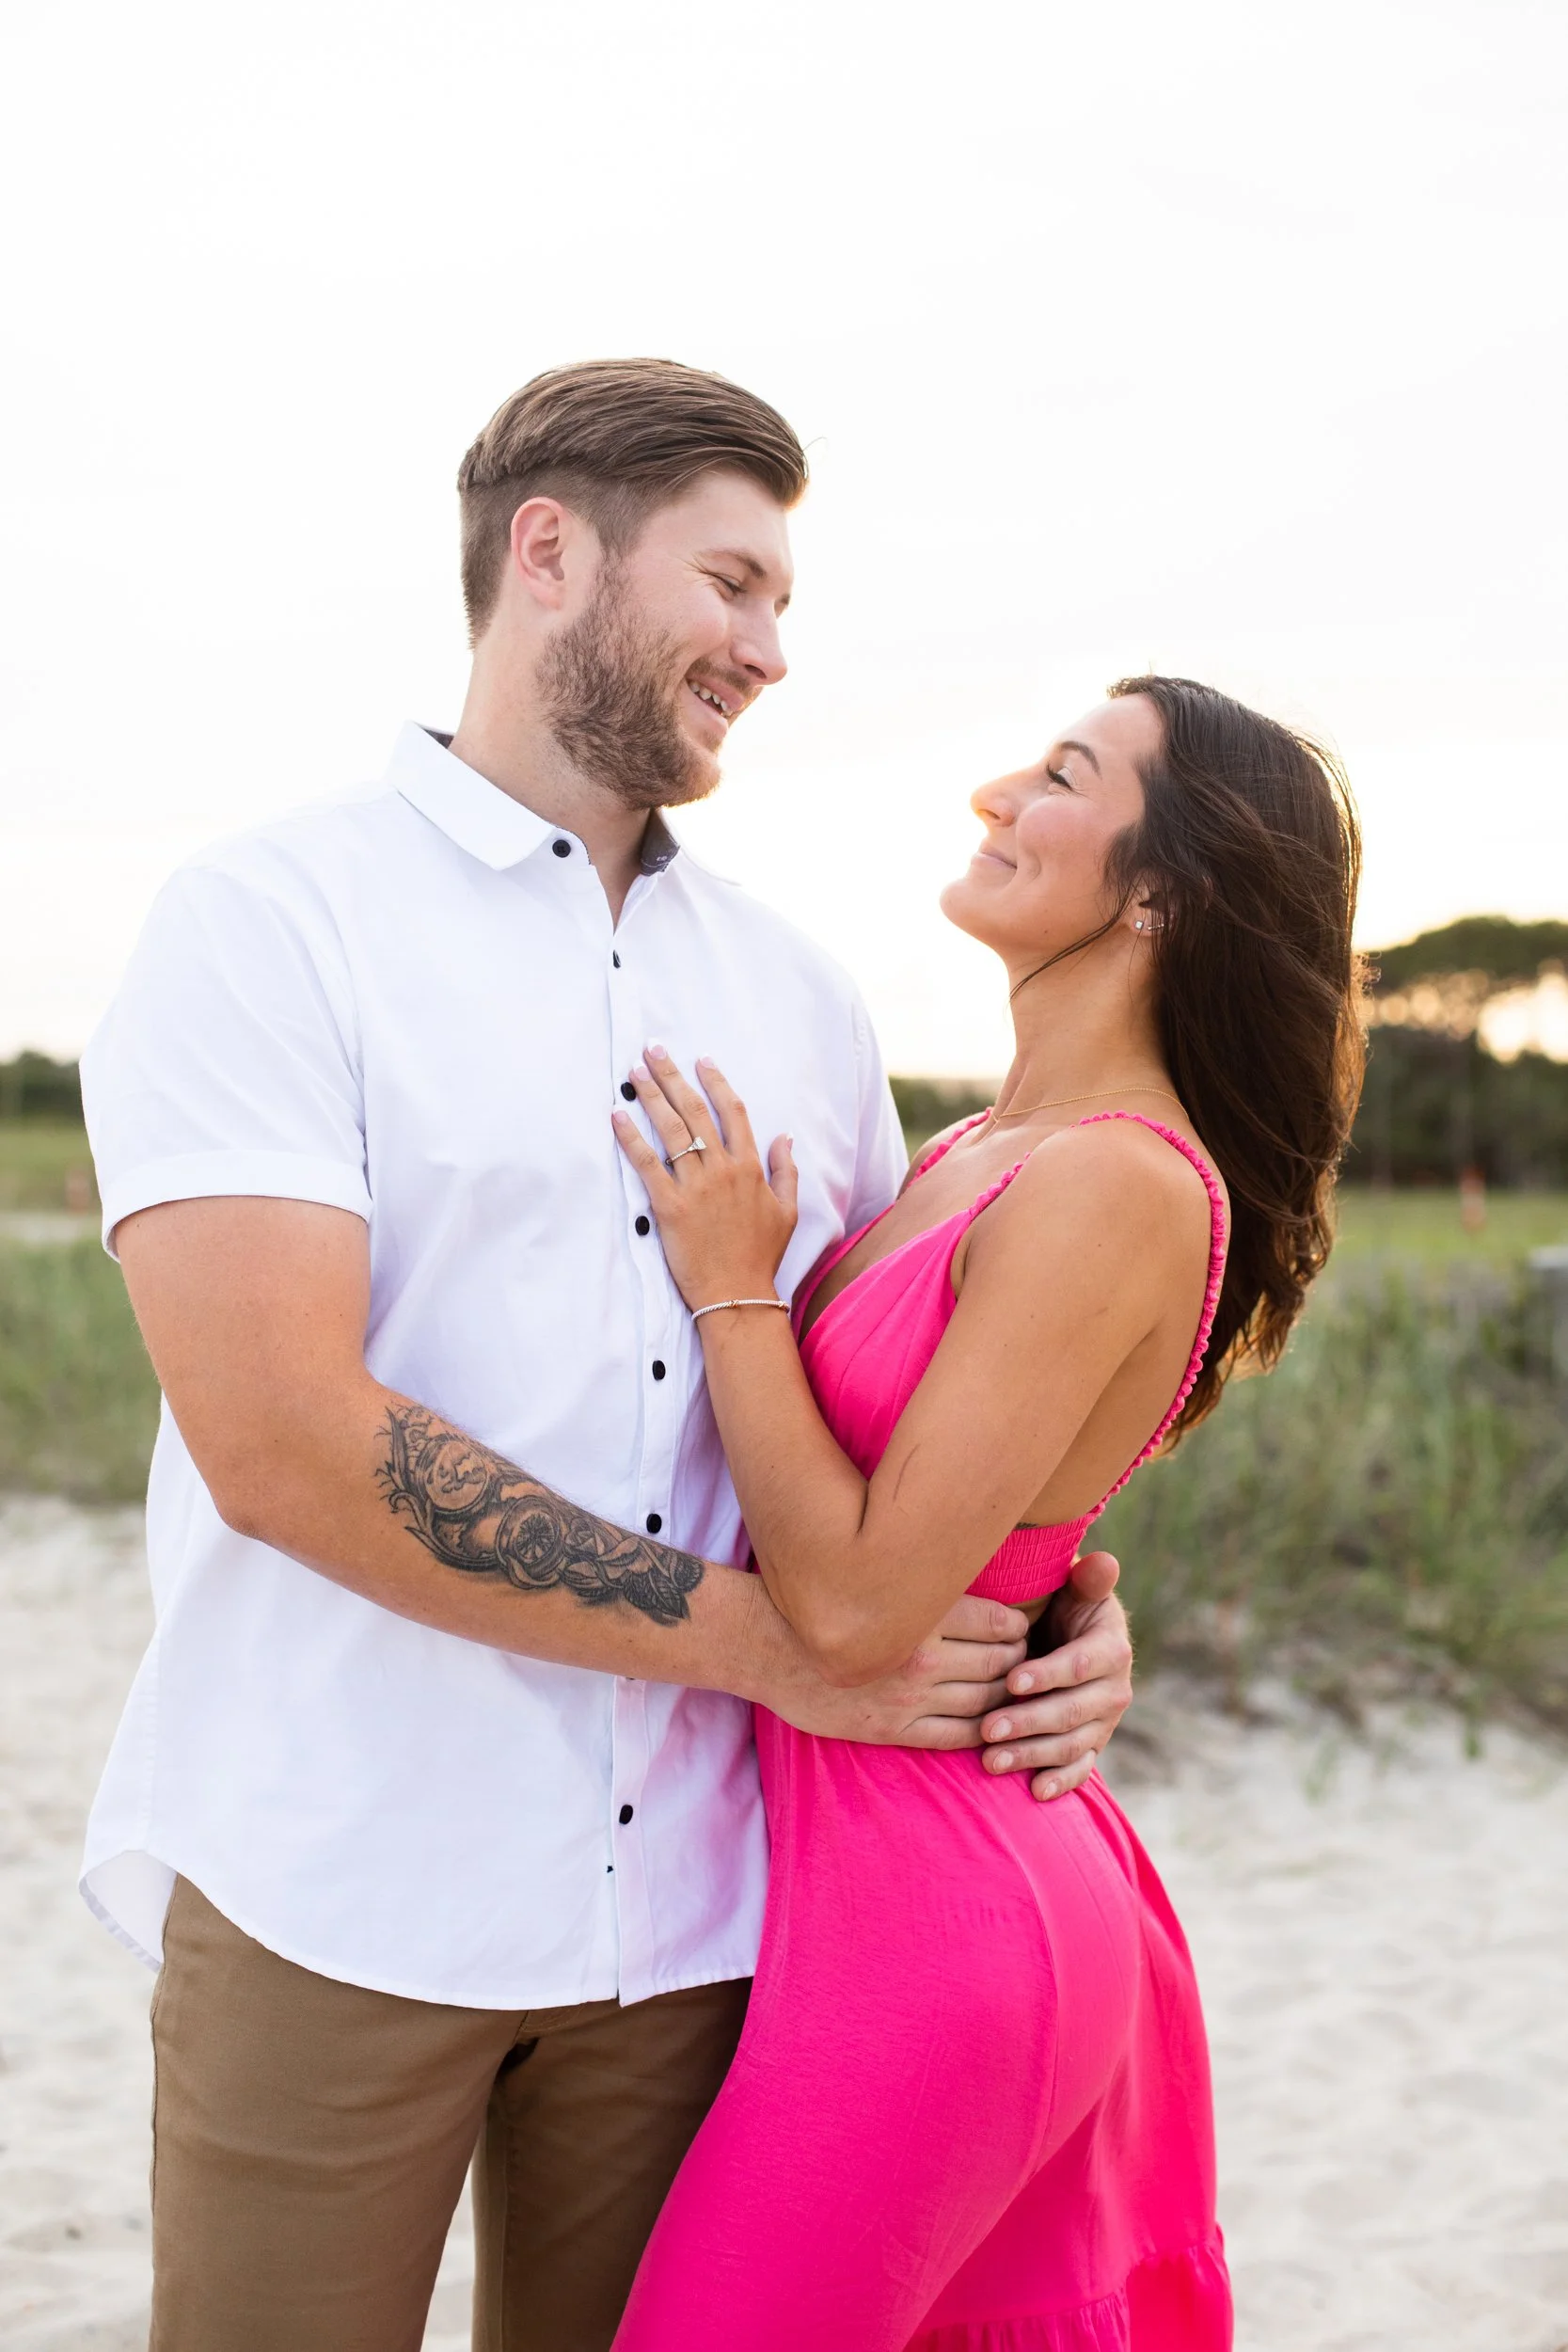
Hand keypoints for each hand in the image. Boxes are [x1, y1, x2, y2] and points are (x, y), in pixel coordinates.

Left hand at [612, 1046, 797, 1310]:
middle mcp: (722, 1169)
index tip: (702, 1059)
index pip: (732, 1112)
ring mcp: (695, 1186)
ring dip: (650, 1096)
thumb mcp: (787, 1211)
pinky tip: (617, 1116)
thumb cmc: (761, 1256)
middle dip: (672, 1076)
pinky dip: (631, 1138)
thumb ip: (786, 1170)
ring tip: (634, 1072)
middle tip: (653, 1049)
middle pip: (694, 1111)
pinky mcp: (669, 1206)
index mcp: (750, 1168)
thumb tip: (785, 1135)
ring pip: (671, 1129)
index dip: (716, 1082)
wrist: (738, 1295)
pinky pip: (646, 1164)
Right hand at [761, 1591, 1028, 1747]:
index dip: (1017, 1626)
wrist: (768, 1647)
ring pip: (983, 1700)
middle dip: (1019, 1661)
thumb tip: (968, 1574)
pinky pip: (953, 1735)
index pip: (997, 1622)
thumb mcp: (876, 1582)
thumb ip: (923, 1586)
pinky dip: (982, 1732)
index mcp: (920, 1616)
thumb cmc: (823, 1605)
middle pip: (997, 1662)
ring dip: (1006, 1696)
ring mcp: (908, 1698)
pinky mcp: (892, 1729)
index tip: (1019, 1626)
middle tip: (1025, 1658)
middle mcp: (920, 1658)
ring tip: (1012, 1689)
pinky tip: (991, 1724)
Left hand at [978, 1551, 1132, 1800]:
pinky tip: (1035, 1791)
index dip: (1048, 1674)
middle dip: (1029, 1722)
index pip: (1080, 1665)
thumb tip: (1104, 1562)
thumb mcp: (1075, 1589)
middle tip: (988, 1729)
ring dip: (1032, 1755)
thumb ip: (1088, 1580)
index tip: (1012, 1680)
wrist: (1069, 1637)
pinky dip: (1061, 1781)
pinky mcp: (1092, 1744)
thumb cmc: (1064, 1606)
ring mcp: (1104, 1721)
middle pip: (1072, 1712)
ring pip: (1070, 1744)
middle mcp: (1115, 1689)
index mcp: (1111, 1648)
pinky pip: (1081, 1768)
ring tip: (991, 1760)